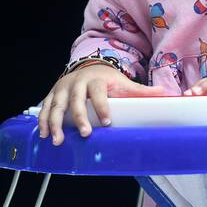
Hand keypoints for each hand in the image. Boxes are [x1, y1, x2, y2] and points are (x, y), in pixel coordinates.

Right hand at [37, 62, 167, 145]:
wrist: (88, 66)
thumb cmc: (107, 79)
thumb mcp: (123, 83)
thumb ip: (140, 91)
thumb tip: (164, 94)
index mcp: (95, 80)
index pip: (98, 93)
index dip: (102, 106)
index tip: (107, 122)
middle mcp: (77, 82)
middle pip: (75, 100)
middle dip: (78, 117)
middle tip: (84, 134)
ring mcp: (62, 88)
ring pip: (56, 105)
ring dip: (54, 122)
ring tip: (57, 140)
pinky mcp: (53, 94)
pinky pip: (45, 107)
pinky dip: (43, 120)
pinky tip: (44, 135)